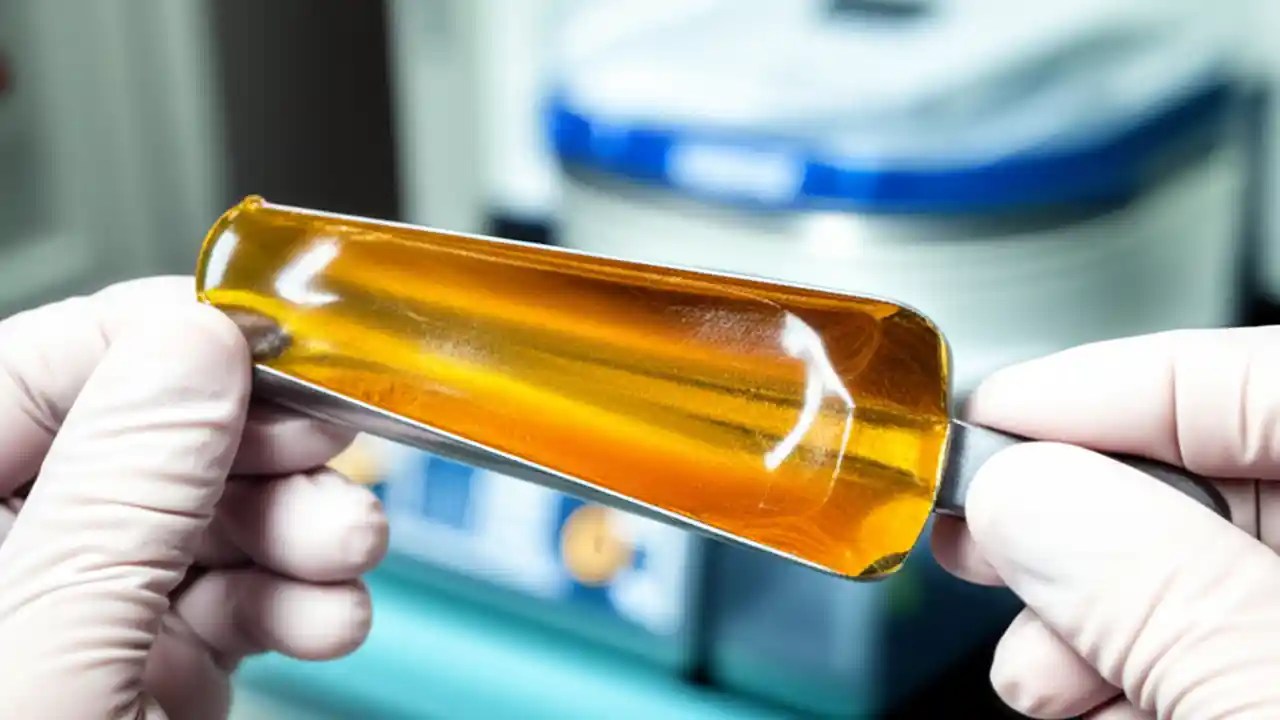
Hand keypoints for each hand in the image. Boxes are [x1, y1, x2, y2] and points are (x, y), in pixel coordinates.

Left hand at [0, 277, 388, 718]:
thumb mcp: (61, 645)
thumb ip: (126, 492)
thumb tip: (195, 345)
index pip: (39, 368)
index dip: (161, 339)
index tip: (269, 337)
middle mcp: (16, 559)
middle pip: (153, 442)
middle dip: (265, 450)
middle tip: (331, 442)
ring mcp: (89, 617)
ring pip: (214, 518)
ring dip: (306, 530)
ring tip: (347, 551)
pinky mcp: (158, 668)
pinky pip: (241, 596)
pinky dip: (302, 601)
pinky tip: (328, 617)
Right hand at [932, 328, 1279, 718]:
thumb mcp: (1268, 704)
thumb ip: (1158, 590)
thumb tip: (1026, 495)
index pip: (1259, 381)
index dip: (1111, 383)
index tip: (991, 416)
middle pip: (1215, 474)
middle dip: (1075, 508)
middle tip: (981, 525)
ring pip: (1198, 569)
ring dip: (1084, 603)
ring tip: (1032, 656)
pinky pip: (1212, 646)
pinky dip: (1128, 663)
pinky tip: (1085, 696)